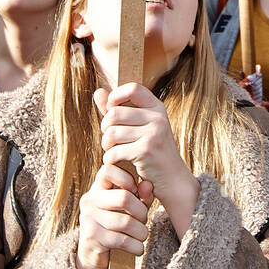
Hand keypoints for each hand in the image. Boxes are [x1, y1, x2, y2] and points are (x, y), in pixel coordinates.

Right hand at [76, 162, 152, 268]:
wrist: (93, 254)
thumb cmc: (115, 224)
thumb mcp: (130, 208)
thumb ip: (140, 195)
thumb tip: (148, 185)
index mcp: (97, 188)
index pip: (108, 170)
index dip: (127, 179)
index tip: (135, 192)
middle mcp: (89, 200)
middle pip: (124, 198)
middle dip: (141, 212)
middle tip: (144, 219)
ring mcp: (88, 219)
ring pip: (126, 222)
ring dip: (141, 232)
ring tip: (142, 235)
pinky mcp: (92, 238)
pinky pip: (122, 241)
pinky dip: (136, 247)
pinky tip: (138, 248)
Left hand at [95, 83, 199, 235]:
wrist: (171, 179)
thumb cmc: (151, 152)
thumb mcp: (139, 127)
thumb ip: (117, 110)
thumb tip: (97, 92)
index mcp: (157, 108)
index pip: (133, 88)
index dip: (117, 96)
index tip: (112, 111)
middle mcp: (158, 118)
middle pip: (114, 113)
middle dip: (105, 129)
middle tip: (110, 140)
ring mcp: (153, 133)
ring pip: (112, 133)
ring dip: (106, 145)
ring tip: (111, 151)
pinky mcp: (146, 151)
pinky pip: (114, 151)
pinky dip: (110, 159)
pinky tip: (116, 162)